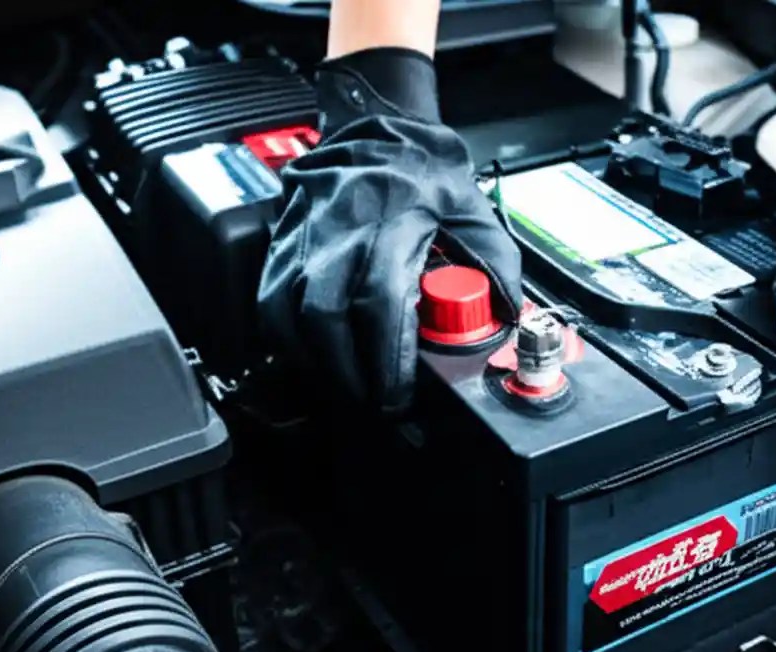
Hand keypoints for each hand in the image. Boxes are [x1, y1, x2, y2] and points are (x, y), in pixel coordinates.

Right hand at [258, 49, 522, 412]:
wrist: (375, 125)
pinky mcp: (281, 245)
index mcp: (390, 226)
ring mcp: (302, 239)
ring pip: (287, 316)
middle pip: (324, 321)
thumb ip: (497, 265)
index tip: (399, 394)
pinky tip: (314, 356)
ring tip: (349, 386)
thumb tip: (507, 316)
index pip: (378, 303)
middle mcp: (338, 234)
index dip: (386, 358)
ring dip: (316, 363)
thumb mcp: (474, 210)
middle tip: (376, 402)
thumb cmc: (423, 169)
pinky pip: (269, 303)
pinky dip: (287, 339)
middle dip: (349, 375)